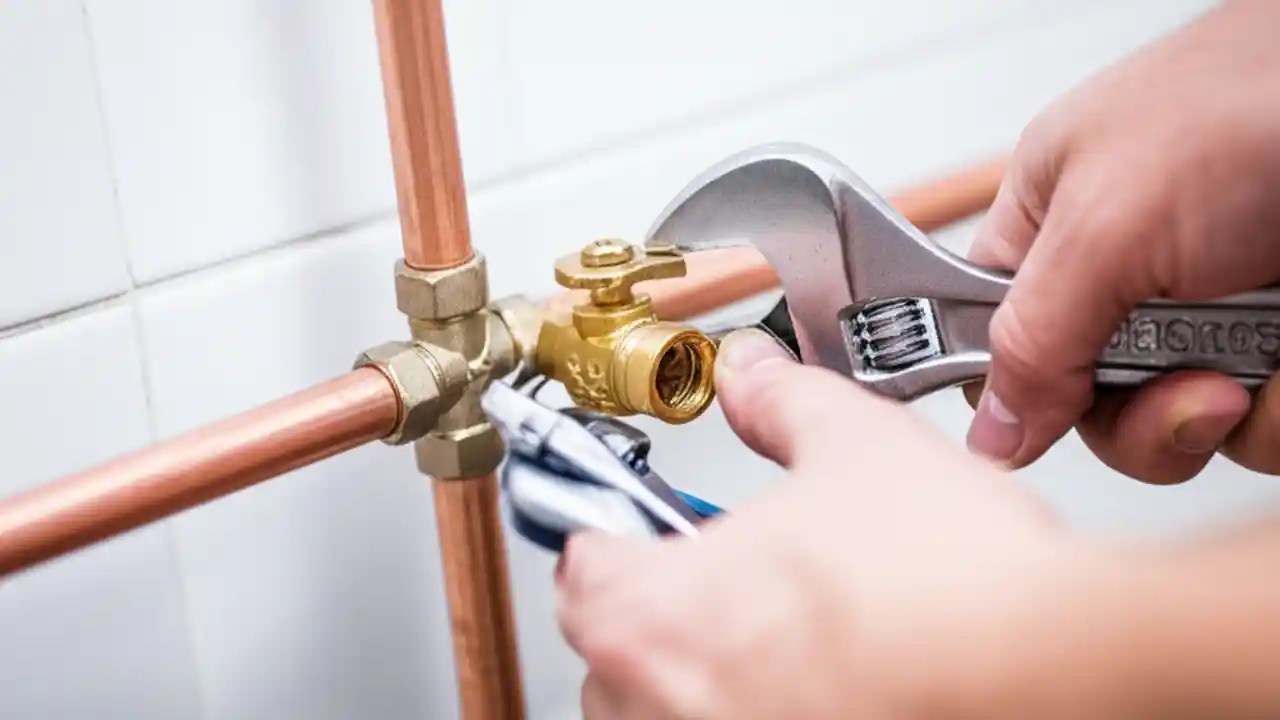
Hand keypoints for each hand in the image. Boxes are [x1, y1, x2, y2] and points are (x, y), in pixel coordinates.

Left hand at [556, 330, 1113, 718]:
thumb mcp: (855, 444)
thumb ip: (779, 402)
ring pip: (658, 713)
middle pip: (610, 651)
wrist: (1052, 668)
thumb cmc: (952, 585)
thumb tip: (754, 375)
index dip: (617, 531)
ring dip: (692, 674)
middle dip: (655, 608)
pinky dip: (745, 709)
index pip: (580, 565)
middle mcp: (664, 706)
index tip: (646, 527)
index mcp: (653, 613)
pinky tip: (819, 682)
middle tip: (722, 579)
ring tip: (775, 636)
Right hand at [964, 0, 1279, 481]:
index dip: (1015, 389)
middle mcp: (1125, 274)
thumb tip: (992, 435)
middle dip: (1145, 420)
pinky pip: (1259, 426)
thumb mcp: (1109, 222)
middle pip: (1090, 408)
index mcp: (1053, 222)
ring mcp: (1207, 312)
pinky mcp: (1271, 344)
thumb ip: (1033, 336)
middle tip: (1193, 386)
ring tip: (1264, 352)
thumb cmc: (1255, 96)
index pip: (992, 339)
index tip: (1054, 408)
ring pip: (1183, 428)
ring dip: (1228, 417)